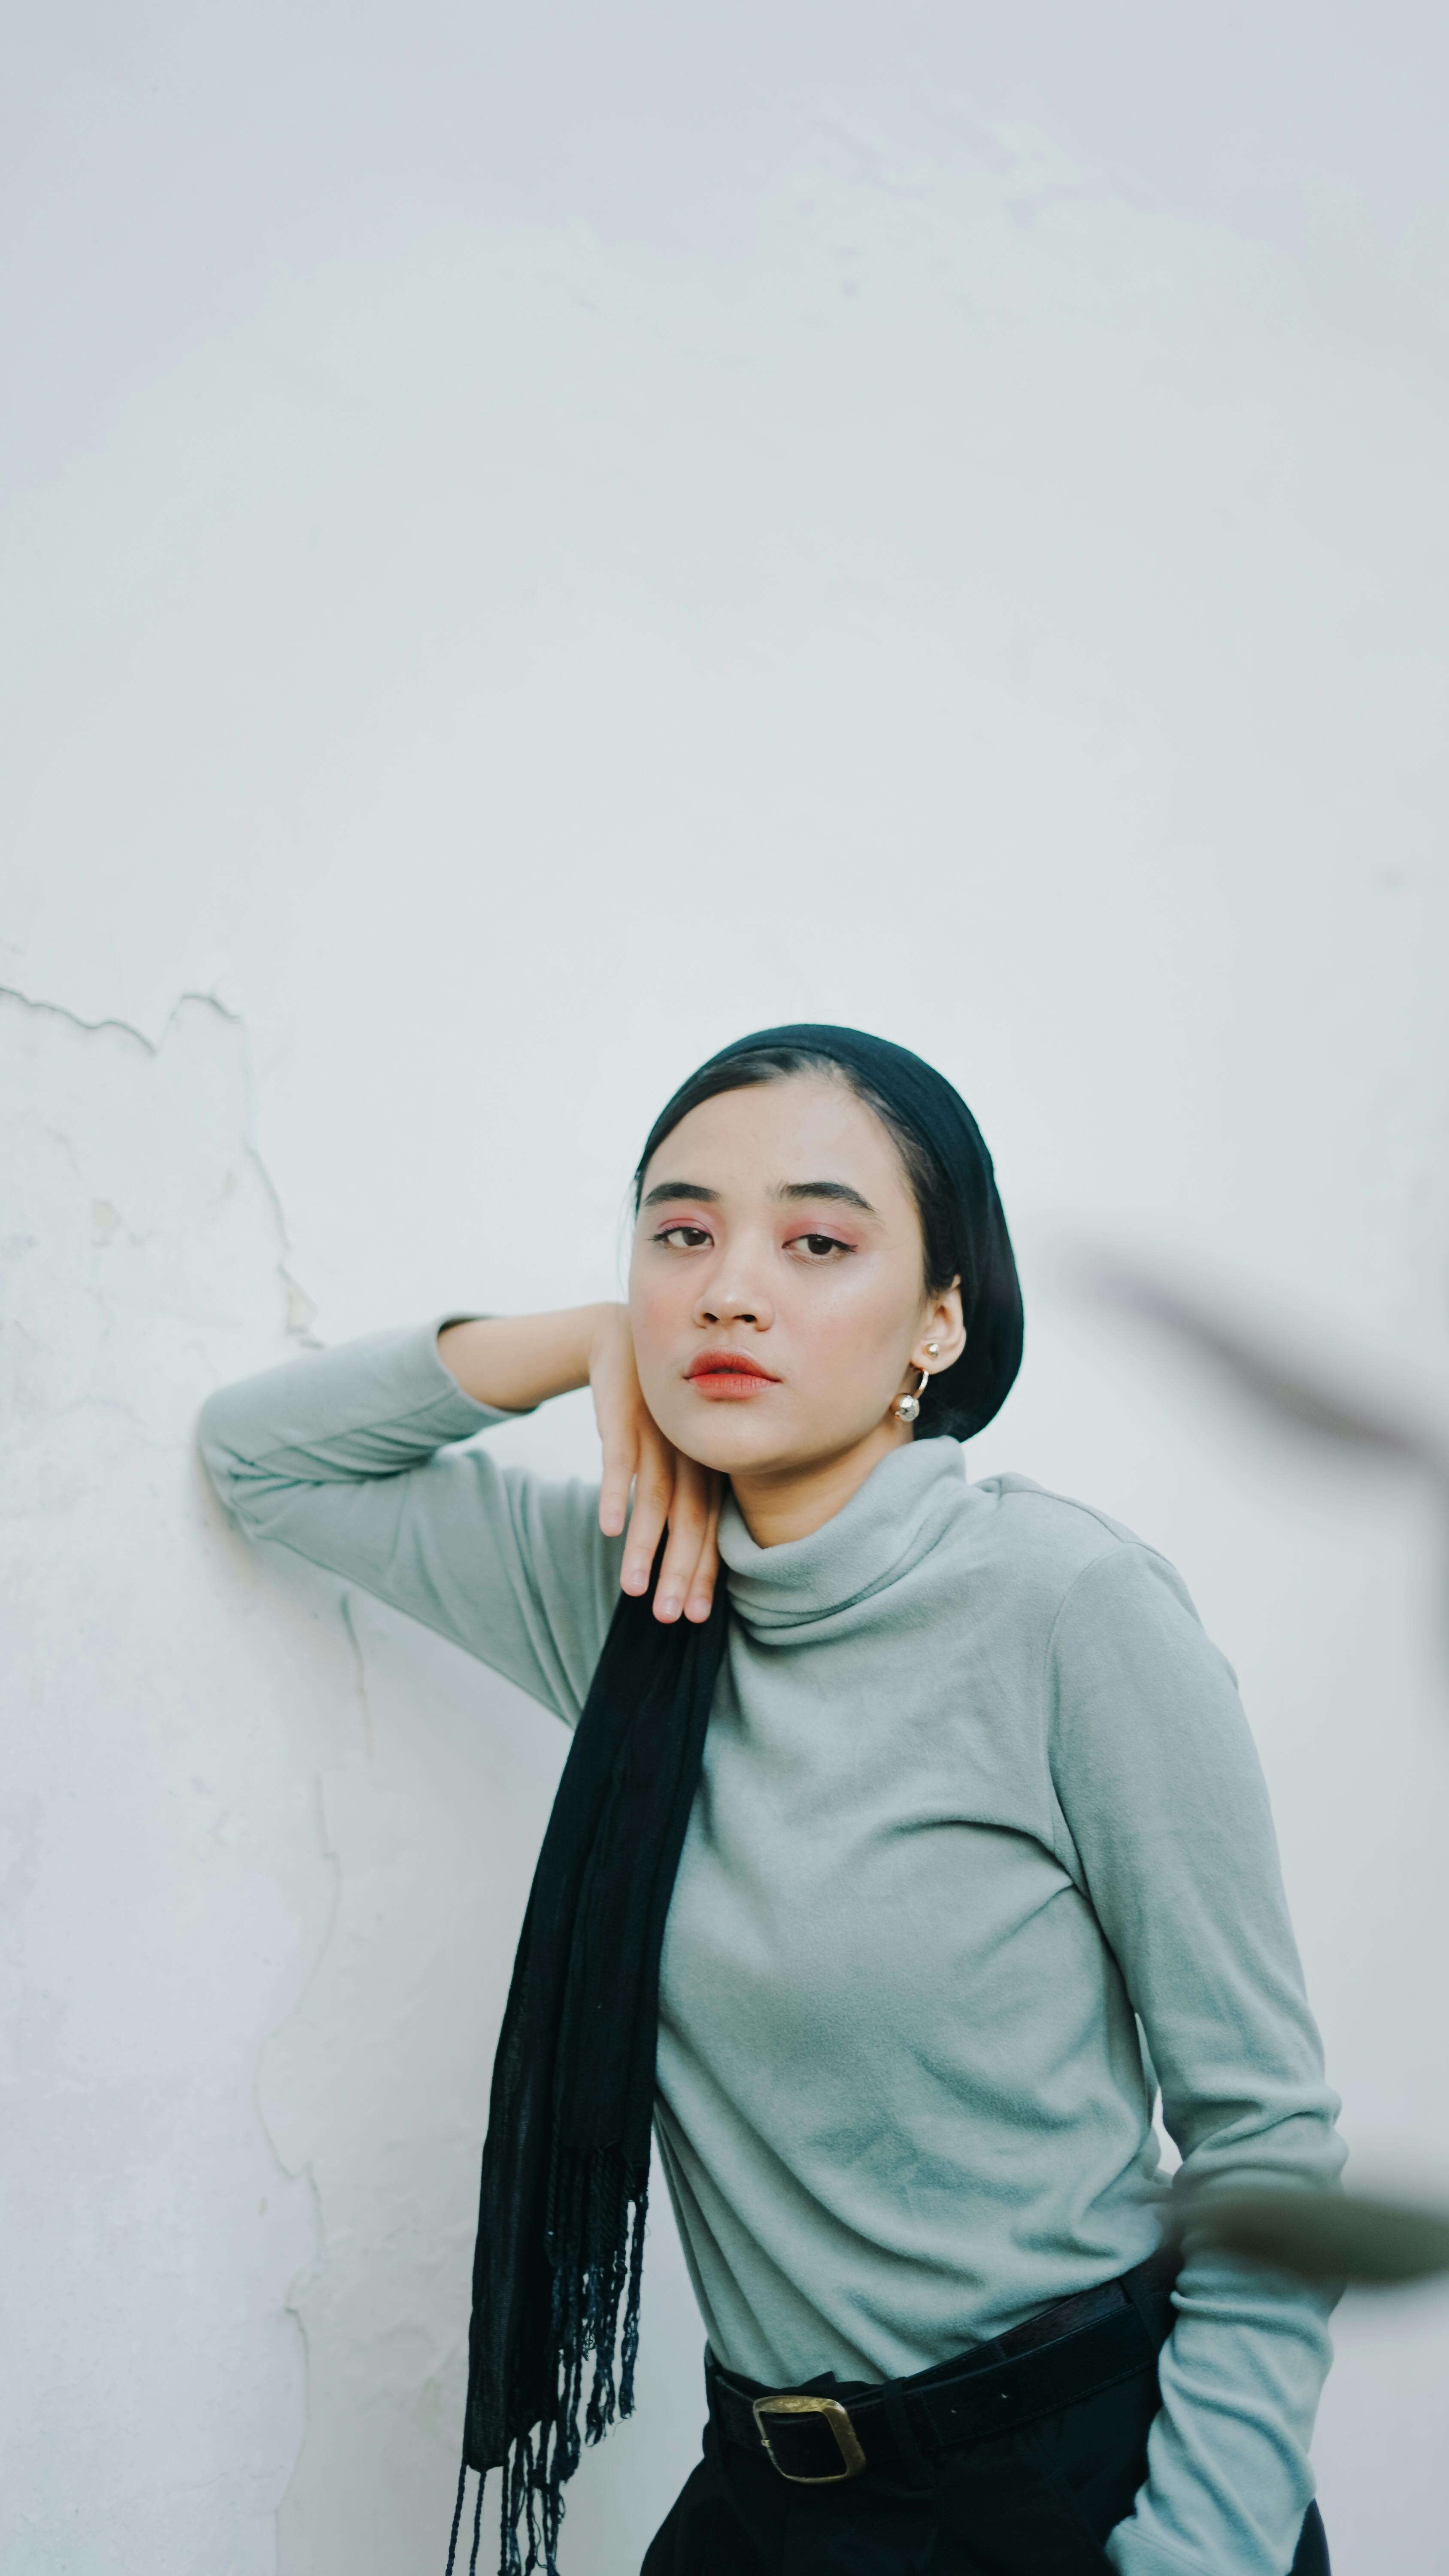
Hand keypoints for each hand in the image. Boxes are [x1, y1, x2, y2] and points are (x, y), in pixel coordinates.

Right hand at [589, 1305, 721, 1623]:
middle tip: (671, 1618)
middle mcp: (689, 1452)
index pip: (711, 1528)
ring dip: (645, 1547)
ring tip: (633, 1589)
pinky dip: (615, 1494)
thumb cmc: (654, 1410)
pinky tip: (609, 1528)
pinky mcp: (624, 1416)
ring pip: (654, 1499)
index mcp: (707, 1464)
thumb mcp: (675, 1449)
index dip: (703, 1572)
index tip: (697, 1616)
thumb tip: (683, 1554)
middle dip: (679, 1572)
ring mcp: (658, 1434)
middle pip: (688, 1520)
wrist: (626, 1341)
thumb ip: (682, 1494)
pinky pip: (620, 1460)